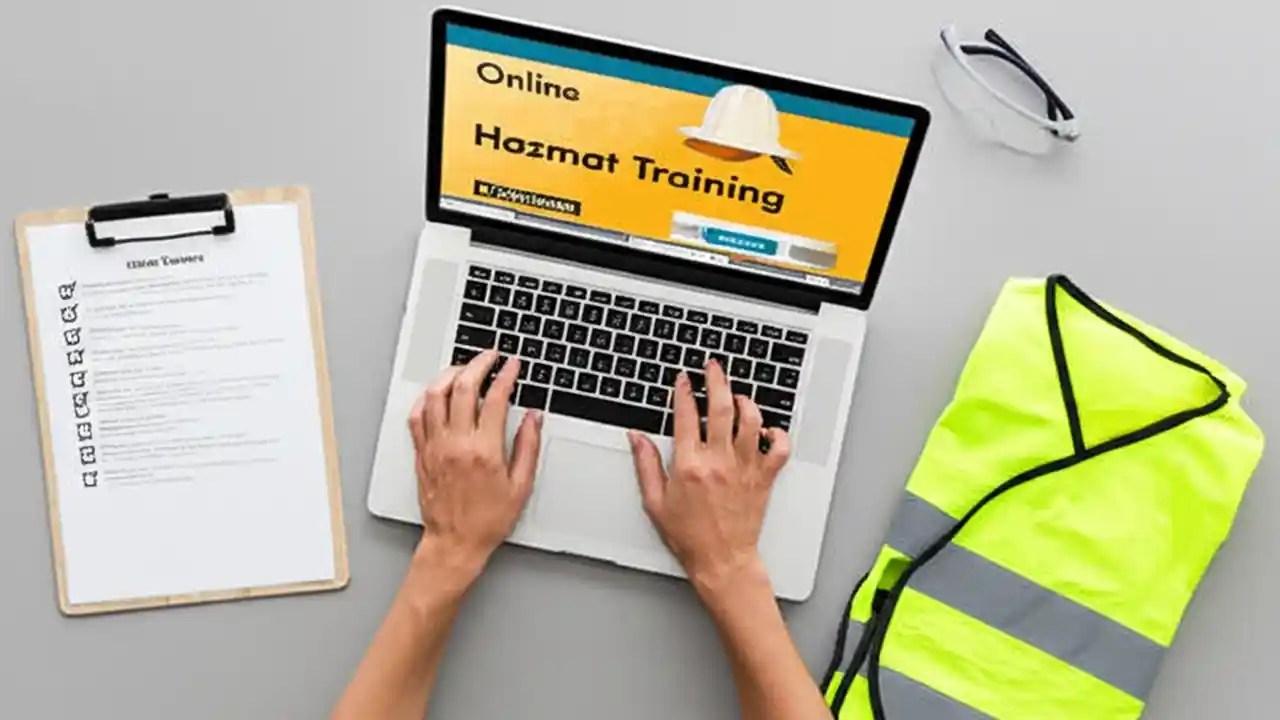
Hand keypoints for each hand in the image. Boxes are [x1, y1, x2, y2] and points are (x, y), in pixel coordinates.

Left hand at [407, 349, 543, 585]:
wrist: (455, 542)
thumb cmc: (488, 519)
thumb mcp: (521, 485)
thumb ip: (528, 446)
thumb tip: (533, 417)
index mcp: (484, 450)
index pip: (495, 397)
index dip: (506, 374)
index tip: (513, 364)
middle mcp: (456, 444)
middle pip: (463, 387)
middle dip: (479, 363)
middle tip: (490, 356)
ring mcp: (435, 447)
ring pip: (435, 395)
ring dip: (451, 374)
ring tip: (465, 369)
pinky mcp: (422, 453)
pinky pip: (417, 416)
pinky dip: (427, 398)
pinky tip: (438, 393)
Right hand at [627, 360, 789, 594]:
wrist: (722, 560)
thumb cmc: (689, 536)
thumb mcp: (655, 502)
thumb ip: (645, 465)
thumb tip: (637, 437)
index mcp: (689, 466)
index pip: (685, 416)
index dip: (683, 391)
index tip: (683, 379)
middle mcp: (719, 462)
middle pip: (721, 408)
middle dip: (716, 380)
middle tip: (713, 367)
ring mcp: (745, 468)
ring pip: (751, 421)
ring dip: (745, 402)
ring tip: (737, 395)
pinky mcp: (763, 478)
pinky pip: (779, 448)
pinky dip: (777, 434)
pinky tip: (767, 429)